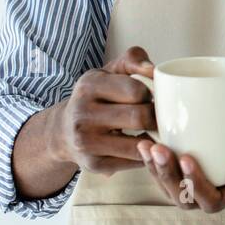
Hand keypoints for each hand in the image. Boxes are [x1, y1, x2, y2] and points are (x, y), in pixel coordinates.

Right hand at [50, 46, 156, 175]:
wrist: (63, 130)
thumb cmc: (97, 96)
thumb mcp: (110, 71)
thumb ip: (133, 59)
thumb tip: (152, 69)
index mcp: (89, 86)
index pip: (136, 90)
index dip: (152, 94)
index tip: (154, 97)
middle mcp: (82, 114)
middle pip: (139, 117)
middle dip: (156, 117)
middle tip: (161, 116)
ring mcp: (86, 142)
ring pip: (138, 145)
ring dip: (155, 139)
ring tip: (157, 131)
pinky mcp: (93, 164)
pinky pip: (133, 162)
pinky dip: (145, 155)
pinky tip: (145, 146)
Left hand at [137, 122, 224, 212]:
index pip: (209, 200)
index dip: (195, 183)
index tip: (187, 157)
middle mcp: (213, 194)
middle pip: (183, 197)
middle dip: (167, 174)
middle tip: (157, 148)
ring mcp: (201, 184)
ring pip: (171, 187)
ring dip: (156, 169)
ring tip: (146, 146)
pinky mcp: (192, 171)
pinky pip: (169, 173)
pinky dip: (156, 161)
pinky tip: (146, 143)